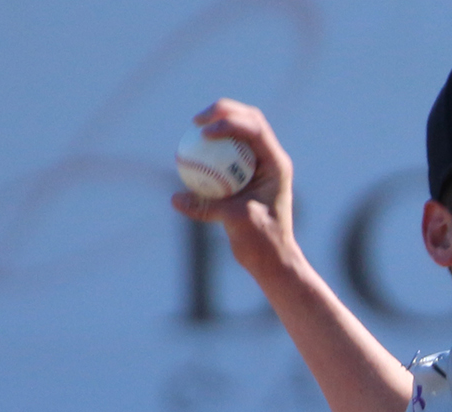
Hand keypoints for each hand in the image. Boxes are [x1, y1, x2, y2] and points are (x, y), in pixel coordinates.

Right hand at [170, 99, 298, 275]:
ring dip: (217, 125)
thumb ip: (208, 207)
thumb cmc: (262, 241)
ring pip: (238, 134)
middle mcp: (270, 160)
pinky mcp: (247, 175)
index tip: (205, 133)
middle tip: (196, 120)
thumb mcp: (235, 221)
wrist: (272, 259)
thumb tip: (175, 199)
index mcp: (276, 164)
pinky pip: (227, 154)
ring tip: (193, 128)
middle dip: (223, 112)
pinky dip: (211, 149)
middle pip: (248, 121)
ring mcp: (260, 166)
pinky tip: (191, 151)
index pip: (255, 129)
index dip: (229, 123)